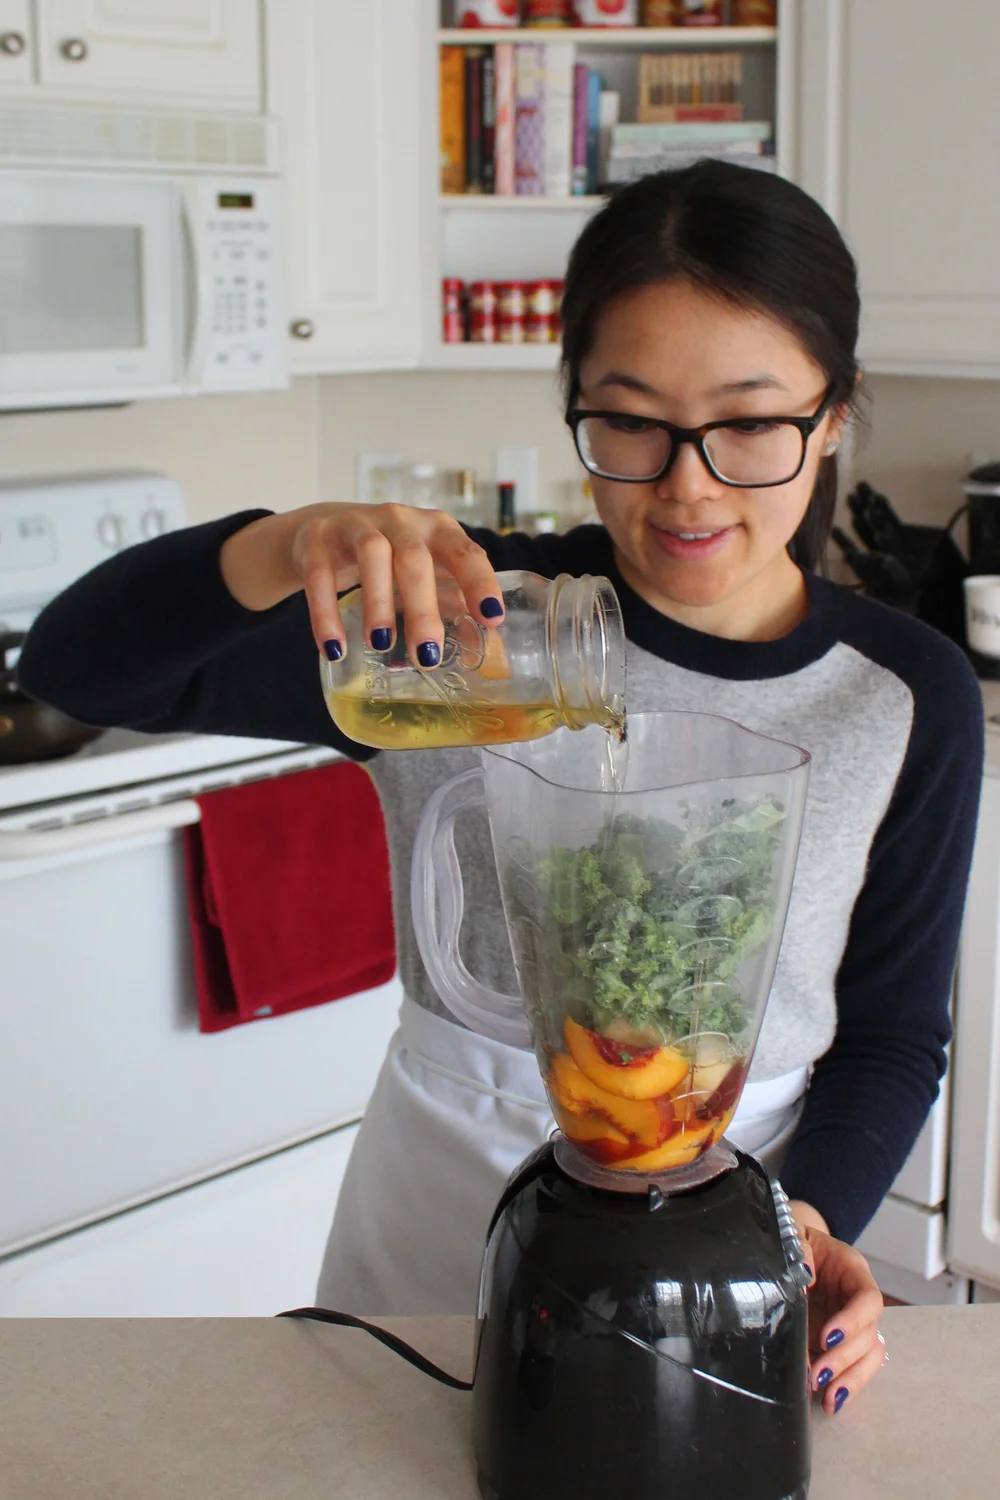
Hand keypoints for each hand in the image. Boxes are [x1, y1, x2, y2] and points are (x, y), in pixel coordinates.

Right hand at [218, 502, 504, 668]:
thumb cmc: (390, 559)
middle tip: (426, 655)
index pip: (465, 551)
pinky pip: (320, 575)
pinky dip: (326, 613)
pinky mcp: (317, 539)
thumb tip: (487, 652)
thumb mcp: (425, 576)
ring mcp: (356, 524)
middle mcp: (400, 520)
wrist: (325, 531)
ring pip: (372, 555)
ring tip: (380, 645)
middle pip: (415, 558)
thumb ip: (453, 606)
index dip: (479, 582)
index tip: (491, 618)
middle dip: (422, 608)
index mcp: (436, 529)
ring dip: (378, 602)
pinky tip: (335, 647)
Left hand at [790, 1200, 885, 1415]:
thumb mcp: (793, 1234)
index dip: (852, 1321)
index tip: (826, 1338)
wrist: (787, 1247)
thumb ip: (799, 1249)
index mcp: (851, 1270)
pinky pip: (855, 1367)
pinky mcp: (839, 1343)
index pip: (867, 1299)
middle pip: (868, 1334)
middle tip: (817, 1374)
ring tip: (828, 1397)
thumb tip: (803, 1272)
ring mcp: (851, 1324)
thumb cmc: (792, 1239)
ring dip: (850, 1378)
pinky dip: (847, 1385)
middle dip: (845, 1358)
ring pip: (868, 1356)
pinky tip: (831, 1401)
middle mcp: (856, 1300)